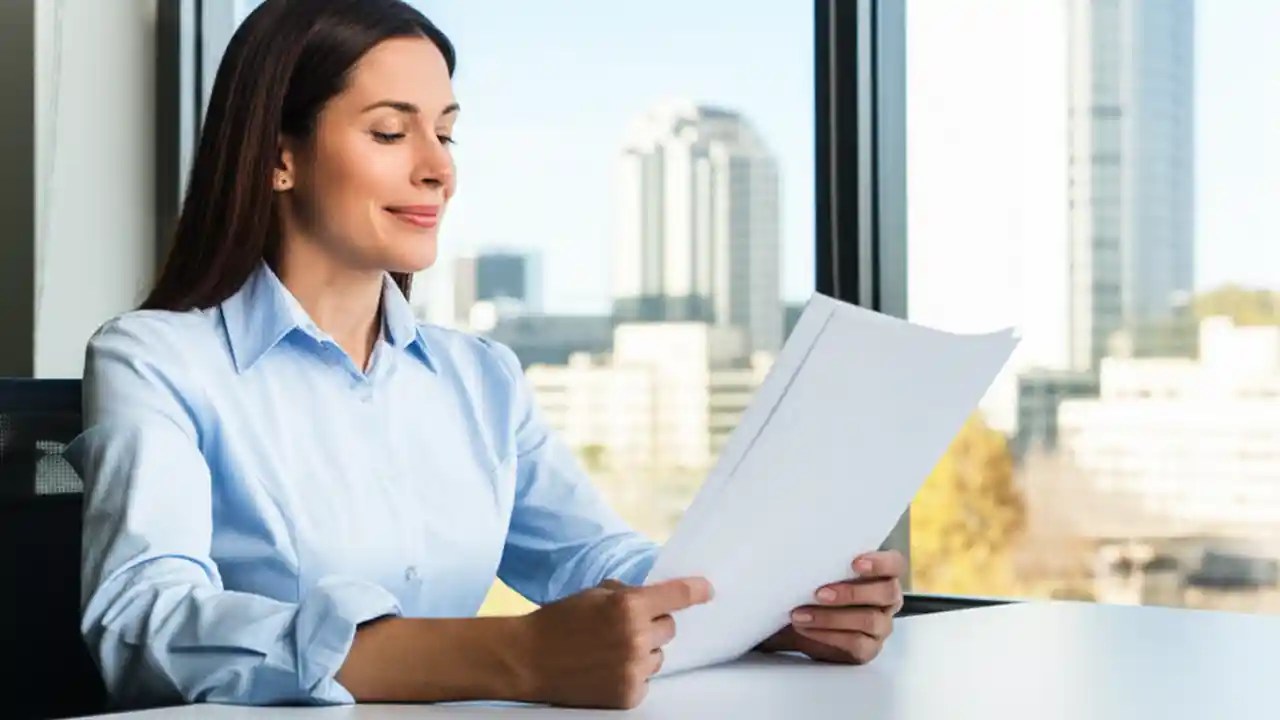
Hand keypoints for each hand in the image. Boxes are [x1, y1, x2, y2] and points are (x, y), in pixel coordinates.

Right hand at [518, 576, 713, 708]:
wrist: (528, 659)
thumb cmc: (559, 622)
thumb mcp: (594, 595)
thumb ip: (627, 594)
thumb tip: (654, 597)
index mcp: (628, 606)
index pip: (677, 596)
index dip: (696, 591)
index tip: (708, 590)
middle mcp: (636, 638)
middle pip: (669, 627)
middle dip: (652, 623)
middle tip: (623, 626)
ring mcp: (634, 669)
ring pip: (659, 655)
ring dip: (643, 650)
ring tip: (610, 650)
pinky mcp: (629, 694)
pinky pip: (646, 679)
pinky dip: (633, 674)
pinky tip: (607, 669)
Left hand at [758, 550, 904, 663]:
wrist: (801, 624)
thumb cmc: (814, 591)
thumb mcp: (818, 573)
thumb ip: (820, 561)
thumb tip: (794, 547)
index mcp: (882, 575)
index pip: (895, 564)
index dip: (880, 563)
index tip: (855, 563)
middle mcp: (887, 600)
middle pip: (887, 593)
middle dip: (852, 592)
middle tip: (820, 593)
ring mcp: (881, 626)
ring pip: (869, 620)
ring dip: (832, 617)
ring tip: (801, 614)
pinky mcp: (868, 649)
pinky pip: (855, 644)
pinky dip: (827, 635)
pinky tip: (806, 629)